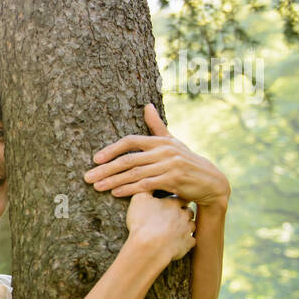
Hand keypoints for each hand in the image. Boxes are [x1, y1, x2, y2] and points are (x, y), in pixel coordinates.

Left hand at [84, 103, 230, 208]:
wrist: (211, 182)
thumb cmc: (187, 161)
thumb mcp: (172, 142)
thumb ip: (157, 126)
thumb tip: (146, 105)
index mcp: (160, 141)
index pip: (130, 141)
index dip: (111, 149)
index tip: (95, 159)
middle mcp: (164, 151)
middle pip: (128, 160)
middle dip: (105, 169)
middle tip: (87, 177)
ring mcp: (169, 165)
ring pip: (134, 173)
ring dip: (113, 181)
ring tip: (97, 187)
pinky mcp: (173, 180)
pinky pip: (146, 185)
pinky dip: (129, 189)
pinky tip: (115, 193)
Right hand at [126, 191, 195, 263]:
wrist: (149, 246)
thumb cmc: (142, 222)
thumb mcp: (139, 200)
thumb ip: (145, 189)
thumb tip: (147, 182)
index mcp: (173, 204)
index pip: (180, 198)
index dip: (177, 199)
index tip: (173, 201)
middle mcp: (184, 215)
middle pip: (188, 211)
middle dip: (183, 213)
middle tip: (174, 216)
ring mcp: (187, 230)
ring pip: (191, 226)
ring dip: (185, 227)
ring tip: (175, 230)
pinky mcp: (188, 244)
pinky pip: (190, 241)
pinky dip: (185, 241)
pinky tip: (177, 242)